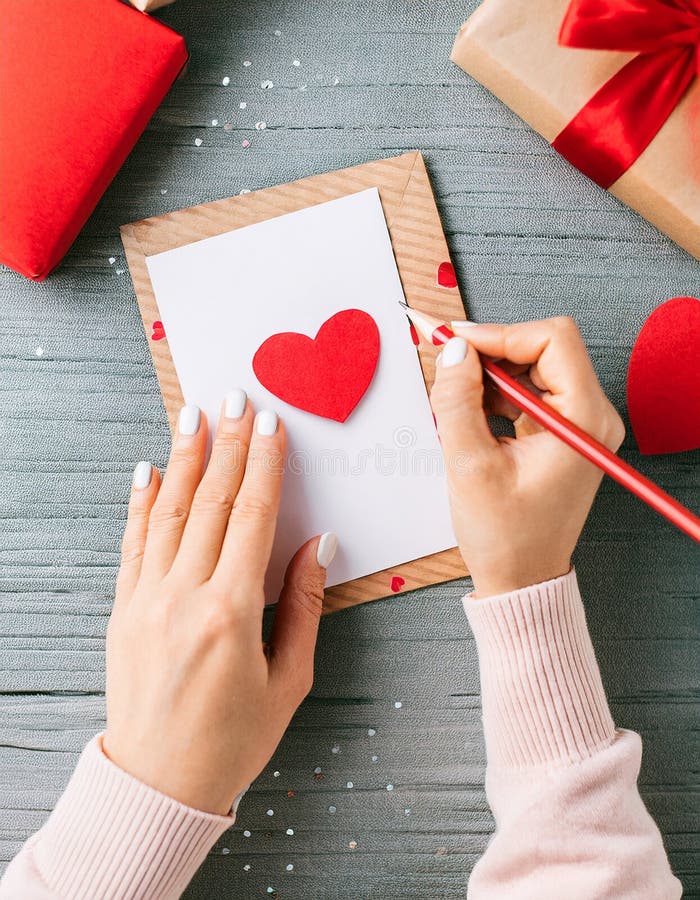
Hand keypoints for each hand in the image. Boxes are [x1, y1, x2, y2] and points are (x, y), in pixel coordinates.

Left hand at [103, 393, 336, 814]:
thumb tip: (318, 545)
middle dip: (228, 444)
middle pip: (211, 502)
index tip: (271, 424)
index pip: (252, 516)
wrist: (158, 782)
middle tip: (236, 398)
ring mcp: (146, 600)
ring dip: (183, 457)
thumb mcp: (289, 679)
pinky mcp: (123, 610)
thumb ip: (304, 607)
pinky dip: (140, 503)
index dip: (264, 464)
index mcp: (232, 612)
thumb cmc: (233, 739)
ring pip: (167, 512)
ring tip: (192, 414)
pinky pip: (132, 543)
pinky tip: (147, 470)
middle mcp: (184, 596)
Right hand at [430, 317, 624, 596]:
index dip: (498, 334)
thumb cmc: (505, 538)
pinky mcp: (559, 434)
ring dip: (487, 375)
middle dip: (489, 352)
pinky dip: (493, 395)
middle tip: (444, 361)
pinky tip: (468, 417)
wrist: (521, 581)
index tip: (454, 342)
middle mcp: (590, 416)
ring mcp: (576, 425)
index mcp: (583, 420)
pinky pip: (526, 393)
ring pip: (530, 368)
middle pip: (541, 349)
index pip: (551, 340)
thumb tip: (452, 349)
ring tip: (452, 402)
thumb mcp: (469, 465)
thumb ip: (457, 400)